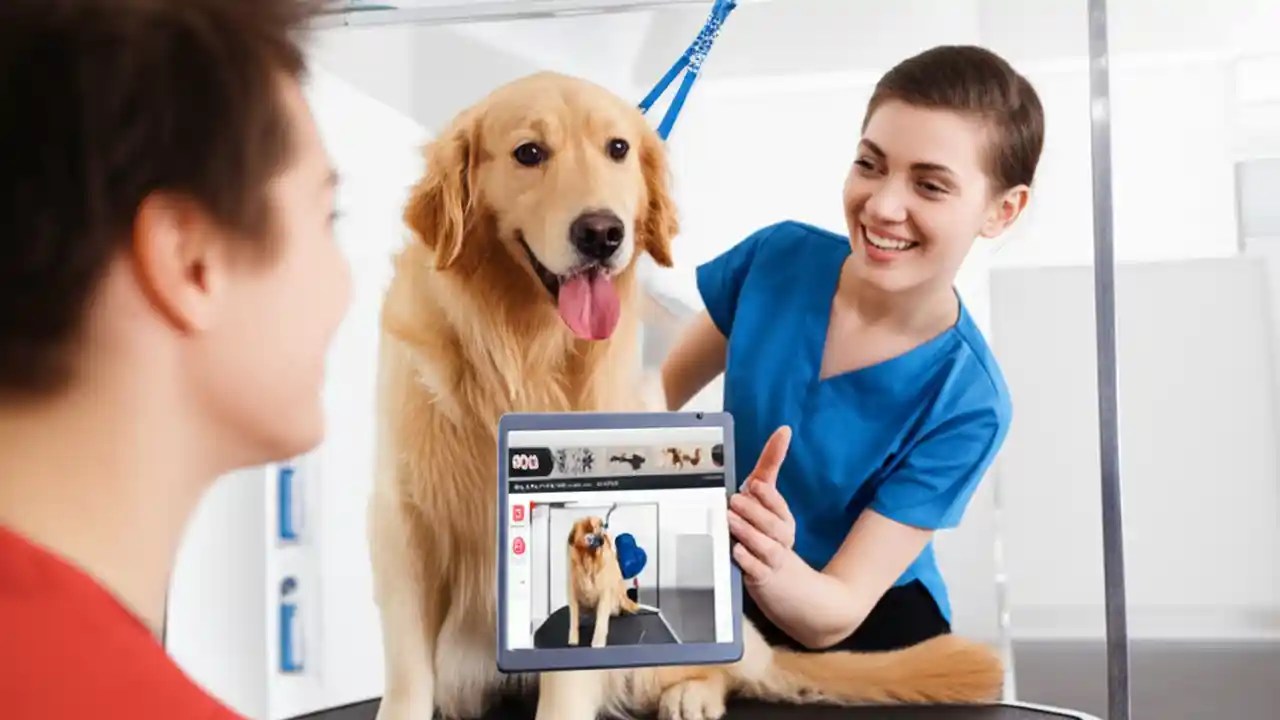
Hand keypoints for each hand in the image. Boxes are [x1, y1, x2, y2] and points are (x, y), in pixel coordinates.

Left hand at [728, 426, 796, 586]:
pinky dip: (747, 561)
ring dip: (748, 533)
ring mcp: (772, 559)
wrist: (784, 582)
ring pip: (765, 546)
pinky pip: (756, 570)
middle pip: (772, 525)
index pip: (778, 504)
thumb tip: (783, 431)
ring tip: (731, 522)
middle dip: (754, 512)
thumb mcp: (766, 499)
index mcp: (783, 517)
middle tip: (735, 501)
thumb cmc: (768, 533)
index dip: (768, 495)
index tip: (755, 485)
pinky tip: (736, 552)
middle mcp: (782, 537)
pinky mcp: (762, 578)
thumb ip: (771, 465)